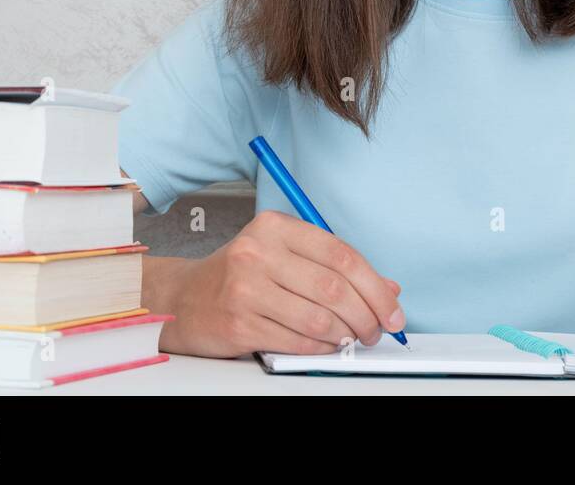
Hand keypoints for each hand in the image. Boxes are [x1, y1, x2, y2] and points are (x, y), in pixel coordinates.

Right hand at [159, 210, 405, 357]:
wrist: (183, 299)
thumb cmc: (241, 275)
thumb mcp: (286, 257)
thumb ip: (335, 268)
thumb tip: (389, 289)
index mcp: (276, 227)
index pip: (342, 254)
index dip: (375, 286)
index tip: (392, 307)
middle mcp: (258, 253)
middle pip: (334, 288)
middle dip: (367, 315)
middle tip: (376, 330)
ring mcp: (246, 288)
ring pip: (318, 317)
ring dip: (345, 334)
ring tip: (352, 338)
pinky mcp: (239, 323)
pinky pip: (296, 340)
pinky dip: (321, 347)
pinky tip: (326, 345)